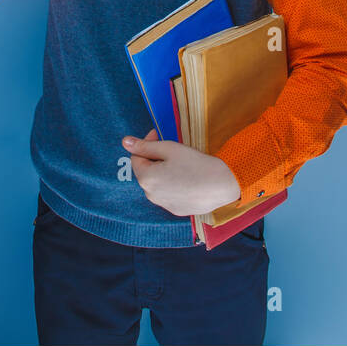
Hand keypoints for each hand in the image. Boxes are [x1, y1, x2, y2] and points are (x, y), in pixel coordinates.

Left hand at [122, 128, 242, 216]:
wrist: (221, 184)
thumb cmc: (195, 163)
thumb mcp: (169, 148)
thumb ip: (145, 145)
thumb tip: (125, 142)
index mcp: (146, 178)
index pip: (136, 157)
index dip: (146, 143)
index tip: (158, 135)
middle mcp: (151, 195)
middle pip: (146, 172)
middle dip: (154, 159)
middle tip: (172, 150)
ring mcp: (164, 205)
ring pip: (157, 184)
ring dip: (163, 173)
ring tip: (182, 165)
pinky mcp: (177, 210)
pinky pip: (169, 195)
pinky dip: (173, 185)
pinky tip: (188, 178)